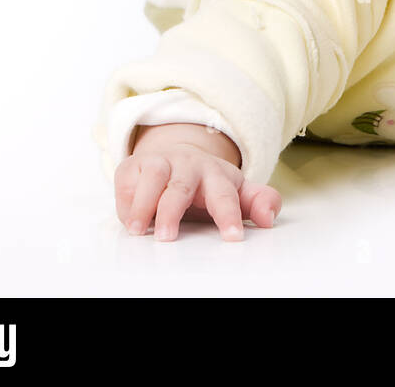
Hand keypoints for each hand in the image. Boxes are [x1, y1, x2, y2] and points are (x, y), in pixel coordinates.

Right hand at [115, 124, 281, 241]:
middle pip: (181, 187)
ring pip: (153, 178)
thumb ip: (259, 202)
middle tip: (167, 238)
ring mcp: (160, 163)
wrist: (176, 156)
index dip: (229, 216)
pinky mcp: (134, 165)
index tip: (233, 238)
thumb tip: (269, 219)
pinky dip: (125, 200)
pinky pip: (127, 180)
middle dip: (172, 211)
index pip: (225, 196)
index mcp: (217, 175)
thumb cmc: (206, 184)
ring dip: (143, 204)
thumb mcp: (236, 191)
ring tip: (139, 229)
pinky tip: (128, 220)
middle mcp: (188, 166)